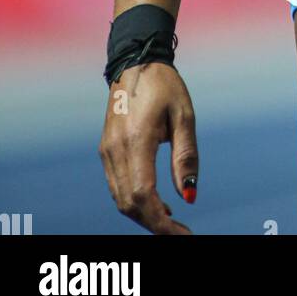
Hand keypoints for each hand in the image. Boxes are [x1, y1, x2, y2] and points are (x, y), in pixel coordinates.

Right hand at [99, 62, 197, 234]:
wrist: (136, 62)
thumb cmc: (165, 86)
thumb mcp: (184, 116)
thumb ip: (186, 157)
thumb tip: (190, 196)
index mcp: (136, 140)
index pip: (144, 195)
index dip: (161, 221)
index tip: (182, 233)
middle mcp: (115, 150)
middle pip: (129, 204)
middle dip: (154, 224)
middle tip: (181, 233)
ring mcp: (107, 151)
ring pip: (120, 199)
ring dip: (144, 215)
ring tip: (172, 221)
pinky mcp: (106, 150)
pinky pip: (117, 186)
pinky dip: (134, 201)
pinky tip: (156, 203)